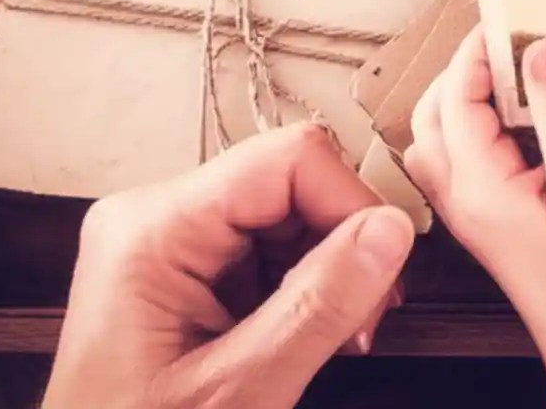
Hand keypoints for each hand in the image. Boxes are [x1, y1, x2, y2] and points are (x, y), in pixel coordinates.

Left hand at [43, 123, 414, 408]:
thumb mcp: (238, 392)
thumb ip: (318, 307)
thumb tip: (392, 229)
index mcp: (153, 230)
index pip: (287, 160)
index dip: (351, 205)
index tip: (382, 272)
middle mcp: (155, 217)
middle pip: (292, 184)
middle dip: (343, 246)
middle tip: (360, 325)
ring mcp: (169, 241)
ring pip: (290, 215)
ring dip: (330, 272)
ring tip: (334, 340)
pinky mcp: (185, 269)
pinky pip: (270, 248)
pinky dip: (305, 289)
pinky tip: (306, 336)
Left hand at [405, 30, 545, 408]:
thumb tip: (540, 53)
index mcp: (478, 186)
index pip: (457, 99)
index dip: (475, 54)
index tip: (501, 22)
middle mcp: (458, 196)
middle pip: (432, 114)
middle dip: (459, 70)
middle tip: (501, 42)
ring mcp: (462, 210)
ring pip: (433, 137)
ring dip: (456, 97)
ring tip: (499, 74)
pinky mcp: (476, 218)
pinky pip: (451, 158)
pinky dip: (464, 126)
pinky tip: (500, 121)